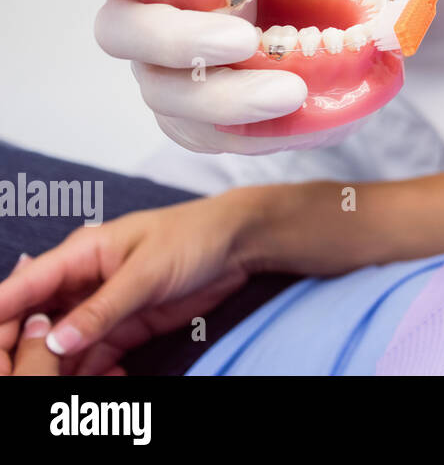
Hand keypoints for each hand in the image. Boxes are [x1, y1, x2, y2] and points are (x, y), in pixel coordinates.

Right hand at [0, 191, 262, 374]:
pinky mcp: (125, 327)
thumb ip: (103, 307)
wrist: (240, 244)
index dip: (3, 317)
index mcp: (79, 254)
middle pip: (35, 323)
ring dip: (60, 368)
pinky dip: (92, 372)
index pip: (23, 288)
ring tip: (67, 387)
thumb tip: (56, 341)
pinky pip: (94, 355)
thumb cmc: (193, 236)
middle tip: (30, 377)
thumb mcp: (147, 270)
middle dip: (28, 352)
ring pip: (62, 345)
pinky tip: (105, 382)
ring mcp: (102, 306)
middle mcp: (82, 282)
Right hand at [72, 0, 360, 154]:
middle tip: (240, 39)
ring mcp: (162, 77)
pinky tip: (285, 118)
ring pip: (166, 96)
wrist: (329, 36)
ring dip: (226, 98)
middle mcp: (144, 21)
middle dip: (178, 40)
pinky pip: (201, 137)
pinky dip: (242, 132)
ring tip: (289, 89)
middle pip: (124, 36)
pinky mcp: (194, 124)